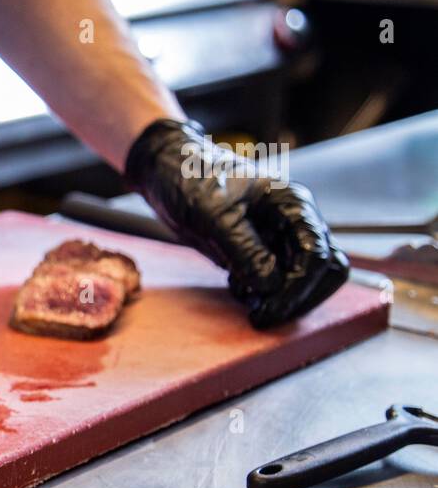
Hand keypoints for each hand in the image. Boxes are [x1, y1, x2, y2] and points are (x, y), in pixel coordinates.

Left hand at [124, 119, 348, 327]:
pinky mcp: (258, 250)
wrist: (164, 170)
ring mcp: (277, 237)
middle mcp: (293, 221)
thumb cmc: (189, 180)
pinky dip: (265, 293)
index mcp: (291, 205)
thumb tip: (270, 285)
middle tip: (263, 316)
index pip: (317, 254)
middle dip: (299, 297)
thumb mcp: (213, 215)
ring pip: (303, 277)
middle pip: (324, 269)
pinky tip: (238, 290)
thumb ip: (243, 249)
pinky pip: (276, 279)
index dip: (299, 286)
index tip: (271, 308)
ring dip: (284, 298)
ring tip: (250, 304)